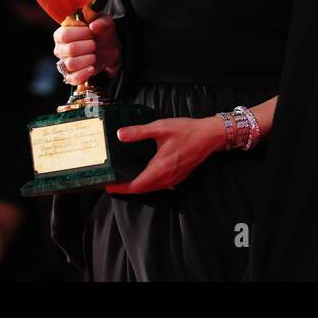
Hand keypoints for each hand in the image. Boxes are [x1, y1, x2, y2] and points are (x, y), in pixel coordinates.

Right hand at [53, 15, 120, 85]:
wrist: (107, 49)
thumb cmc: (100, 33)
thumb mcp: (104, 23)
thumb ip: (101, 21)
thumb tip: (94, 26)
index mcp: (62, 33)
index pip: (64, 35)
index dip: (80, 34)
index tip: (90, 32)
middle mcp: (60, 48)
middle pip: (70, 50)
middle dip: (87, 47)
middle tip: (94, 44)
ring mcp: (64, 63)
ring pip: (71, 64)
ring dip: (87, 59)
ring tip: (94, 55)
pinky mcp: (70, 76)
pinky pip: (72, 78)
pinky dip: (84, 73)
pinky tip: (92, 67)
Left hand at [104, 117, 223, 193]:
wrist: (209, 136)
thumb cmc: (186, 131)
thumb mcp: (160, 127)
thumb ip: (139, 132)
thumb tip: (120, 134)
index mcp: (160, 168)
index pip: (136, 185)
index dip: (121, 188)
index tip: (108, 186)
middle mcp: (167, 178)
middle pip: (143, 190)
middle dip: (126, 188)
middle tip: (111, 182)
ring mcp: (174, 179)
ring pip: (152, 188)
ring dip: (138, 187)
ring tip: (124, 180)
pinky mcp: (179, 177)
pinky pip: (160, 185)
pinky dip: (148, 184)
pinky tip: (143, 175)